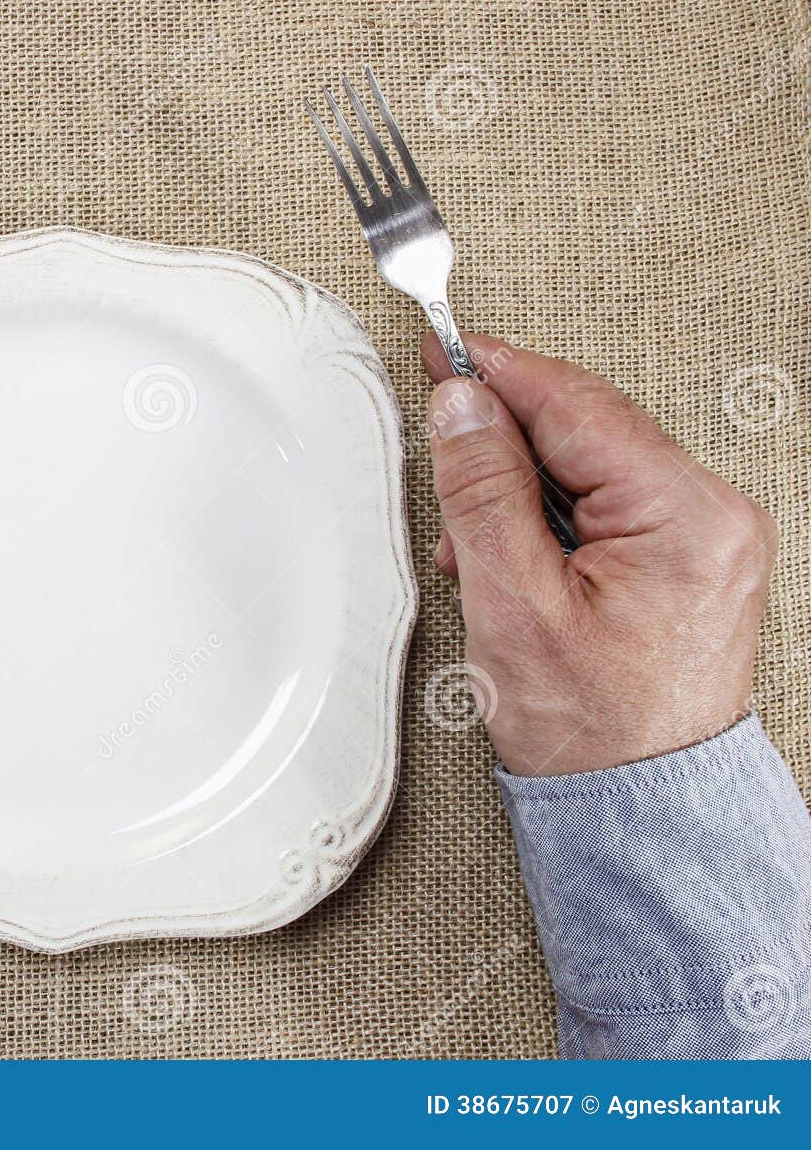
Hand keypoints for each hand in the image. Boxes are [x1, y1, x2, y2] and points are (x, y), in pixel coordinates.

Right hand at [422, 332, 776, 775]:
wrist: (639, 810)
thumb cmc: (594, 732)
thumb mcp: (514, 604)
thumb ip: (484, 493)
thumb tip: (464, 407)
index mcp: (686, 516)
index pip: (578, 407)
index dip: (501, 372)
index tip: (447, 350)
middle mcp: (714, 517)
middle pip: (588, 431)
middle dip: (506, 444)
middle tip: (446, 448)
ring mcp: (707, 539)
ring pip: (593, 468)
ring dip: (522, 491)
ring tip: (480, 549)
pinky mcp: (688, 562)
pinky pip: (609, 506)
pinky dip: (551, 520)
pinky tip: (516, 560)